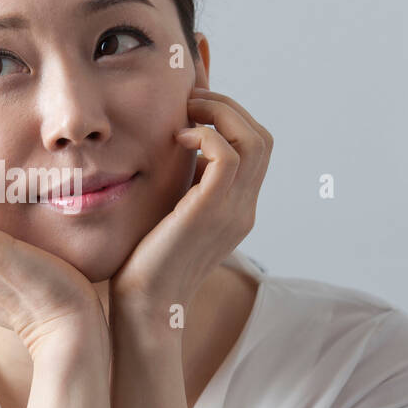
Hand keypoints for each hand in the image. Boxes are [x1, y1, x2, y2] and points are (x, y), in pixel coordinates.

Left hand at [109, 87, 272, 315]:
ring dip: (221, 113)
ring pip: (253, 140)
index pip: (257, 149)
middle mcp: (245, 209)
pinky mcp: (210, 212)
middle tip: (192, 101)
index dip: (232, 117)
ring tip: (188, 112)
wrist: (145, 307)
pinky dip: (207, 136)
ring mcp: (233, 211)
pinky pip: (227, 156)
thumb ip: (184, 184)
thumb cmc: (147, 263)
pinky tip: (178, 139)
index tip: (196, 106)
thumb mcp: (173, 213)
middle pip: (262, 139)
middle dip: (229, 108)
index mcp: (239, 209)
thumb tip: (175, 146)